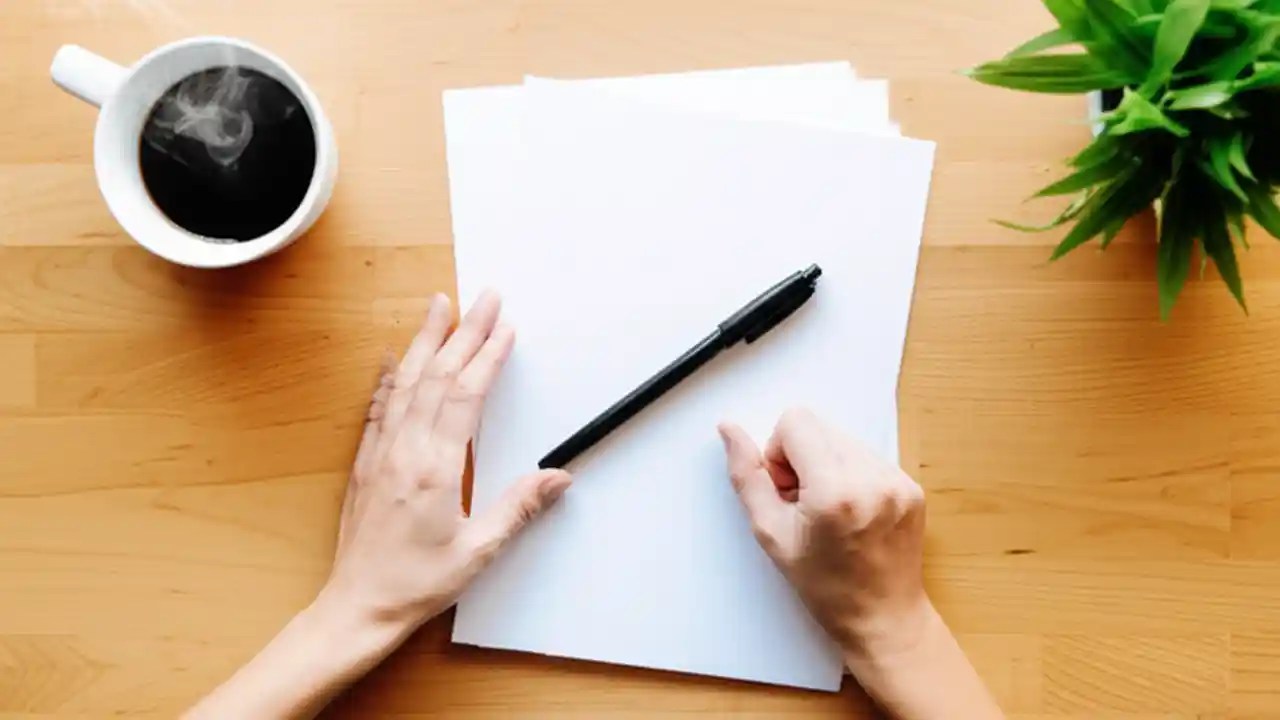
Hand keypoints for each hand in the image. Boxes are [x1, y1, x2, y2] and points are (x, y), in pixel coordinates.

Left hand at [322, 290, 571, 631]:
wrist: (357, 607)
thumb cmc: (415, 584)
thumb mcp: (478, 550)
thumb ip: (518, 509)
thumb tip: (557, 478)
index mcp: (434, 468)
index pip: (464, 396)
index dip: (487, 357)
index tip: (506, 328)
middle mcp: (403, 450)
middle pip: (436, 375)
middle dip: (464, 332)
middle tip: (485, 297)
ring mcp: (380, 453)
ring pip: (405, 382)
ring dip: (425, 340)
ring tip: (439, 305)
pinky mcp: (365, 462)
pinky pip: (380, 405)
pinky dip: (390, 375)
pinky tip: (394, 357)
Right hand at [719, 409, 1001, 719]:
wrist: (882, 617)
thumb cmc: (824, 586)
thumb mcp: (771, 533)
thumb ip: (747, 476)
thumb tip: (728, 428)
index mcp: (835, 491)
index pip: (796, 421)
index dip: (778, 453)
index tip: (786, 491)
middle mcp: (872, 478)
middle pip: (819, 425)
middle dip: (801, 456)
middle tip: (804, 502)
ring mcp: (897, 481)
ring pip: (843, 438)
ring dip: (826, 464)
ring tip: (829, 510)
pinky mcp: (911, 486)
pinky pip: (868, 456)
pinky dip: (851, 475)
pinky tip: (850, 512)